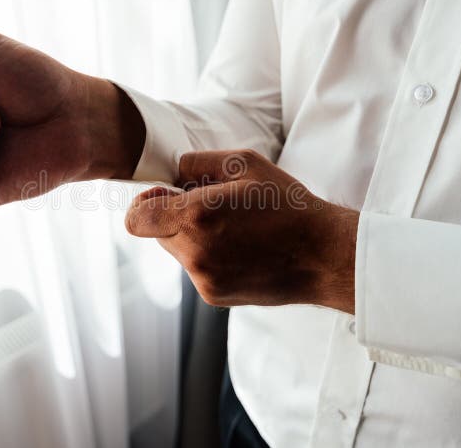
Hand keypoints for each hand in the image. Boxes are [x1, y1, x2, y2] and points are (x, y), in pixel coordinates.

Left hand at [124, 150, 358, 311]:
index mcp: (196, 216)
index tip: (165, 196)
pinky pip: (197, 269)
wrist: (323, 256)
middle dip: (175, 217)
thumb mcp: (245, 164)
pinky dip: (210, 257)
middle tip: (214, 207)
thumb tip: (170, 174)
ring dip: (194, 238)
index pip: (137, 218)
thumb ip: (196, 164)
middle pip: (157, 233)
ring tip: (236, 229)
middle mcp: (194, 252)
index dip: (144, 204)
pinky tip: (242, 249)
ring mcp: (203, 279)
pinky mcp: (214, 296)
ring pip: (178, 252)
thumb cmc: (287, 206)